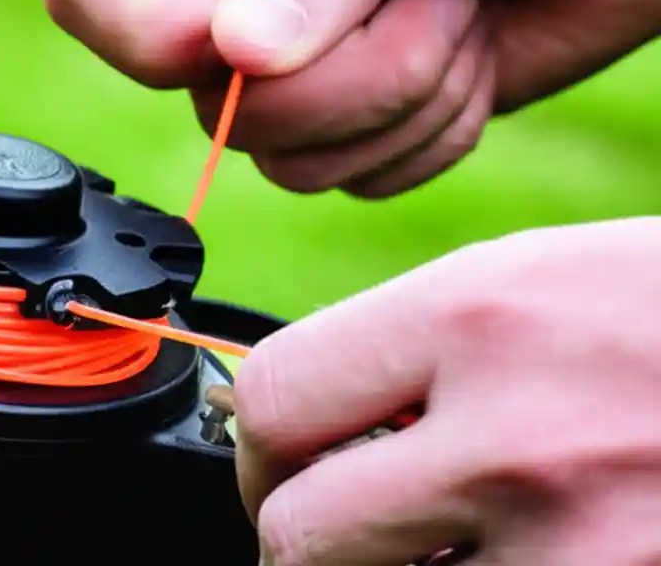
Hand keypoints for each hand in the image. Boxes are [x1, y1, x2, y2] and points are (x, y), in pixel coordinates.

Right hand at [41, 0, 660, 197]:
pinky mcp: (365, 114)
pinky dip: (429, 136)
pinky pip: (355, 179)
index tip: (248, 44)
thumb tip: (236, 58)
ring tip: (464, 9)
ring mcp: (302, 55)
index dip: (145, 36)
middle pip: (202, 97)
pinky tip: (473, 52)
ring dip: (396, 103)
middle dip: (337, 78)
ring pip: (280, 155)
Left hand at [231, 216, 660, 564]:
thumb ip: (406, 349)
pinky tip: (521, 553)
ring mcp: (570, 537)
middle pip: (297, 531)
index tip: (271, 467)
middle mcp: (507, 430)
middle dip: (304, 533)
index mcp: (471, 315)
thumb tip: (309, 419)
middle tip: (339, 526)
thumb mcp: (531, 282)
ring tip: (444, 534)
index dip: (251, 448)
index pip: (271, 398)